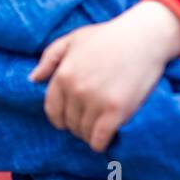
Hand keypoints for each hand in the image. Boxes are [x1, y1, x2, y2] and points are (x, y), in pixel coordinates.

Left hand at [28, 0, 179, 151]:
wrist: (145, 36)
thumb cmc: (109, 36)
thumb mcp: (74, 39)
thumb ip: (50, 57)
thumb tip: (33, 79)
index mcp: (63, 75)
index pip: (53, 111)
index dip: (60, 119)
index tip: (71, 119)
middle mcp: (76, 90)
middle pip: (70, 124)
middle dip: (78, 125)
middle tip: (92, 119)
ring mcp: (96, 101)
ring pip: (84, 133)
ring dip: (91, 134)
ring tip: (101, 126)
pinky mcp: (116, 110)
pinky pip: (100, 140)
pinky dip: (101, 143)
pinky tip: (106, 139)